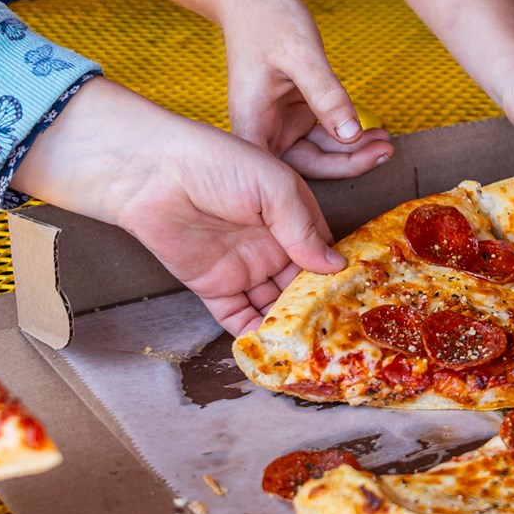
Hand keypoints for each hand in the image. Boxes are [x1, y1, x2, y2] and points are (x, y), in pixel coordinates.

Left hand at [12, 78, 372, 333]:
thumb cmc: (218, 164)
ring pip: (273, 306)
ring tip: (311, 349)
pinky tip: (272, 350)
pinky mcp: (213, 287)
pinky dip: (253, 335)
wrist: (154, 174)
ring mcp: (243, 268)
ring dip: (288, 326)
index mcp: (292, 217)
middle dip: (318, 309)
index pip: (323, 254)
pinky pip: (237, 318)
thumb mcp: (274, 187)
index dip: (339, 276)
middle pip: (301, 286)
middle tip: (340, 335)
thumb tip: (334, 266)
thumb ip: (303, 228)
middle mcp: (271, 245)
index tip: (360, 300)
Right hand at [216, 0, 381, 174]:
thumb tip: (351, 134)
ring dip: (352, 149)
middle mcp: (264, 131)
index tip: (366, 162)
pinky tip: (373, 130)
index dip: (328, 172)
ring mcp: (281, 123)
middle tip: (385, 150)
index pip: (287, 171)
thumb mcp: (301, 55)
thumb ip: (326, 95)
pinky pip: (324, 133)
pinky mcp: (296, 112)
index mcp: (252, 125)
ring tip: (386, 141)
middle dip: (348, 161)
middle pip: (307, 166)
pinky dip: (347, 133)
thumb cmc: (268, 20)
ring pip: (319, 152)